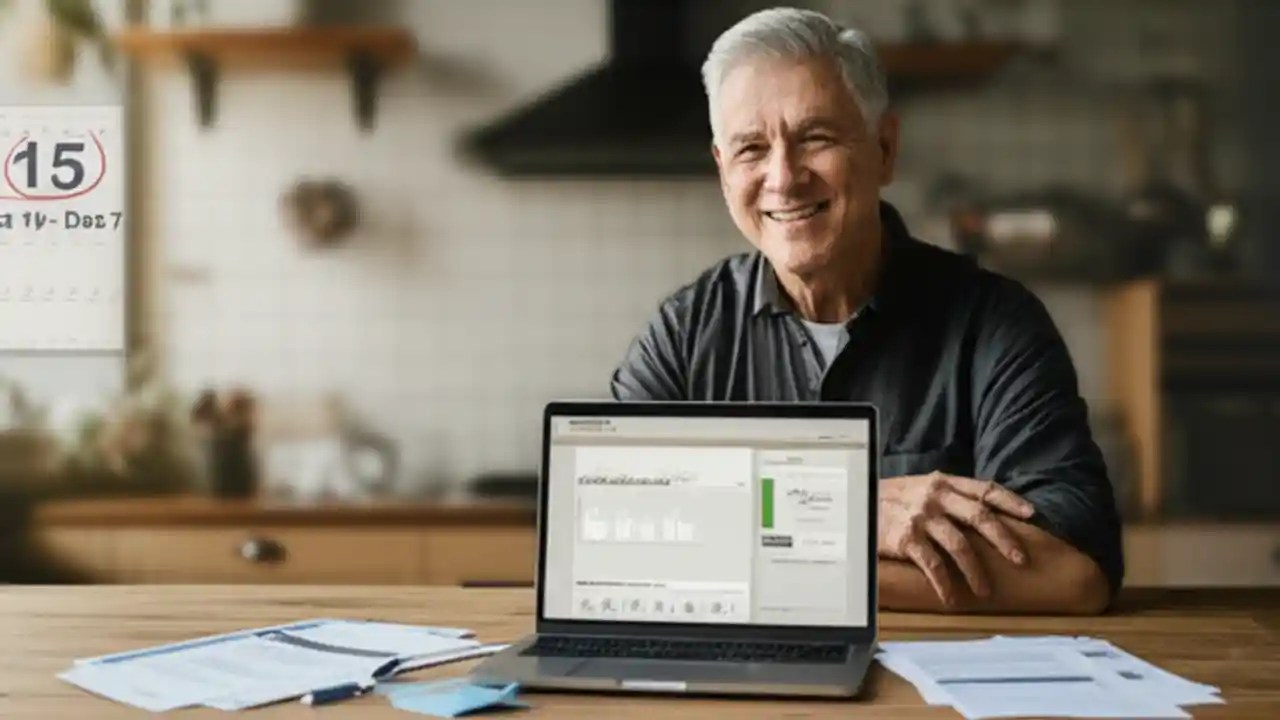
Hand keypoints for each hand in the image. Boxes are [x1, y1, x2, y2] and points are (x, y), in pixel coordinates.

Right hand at [879, 472, 1034, 605]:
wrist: (852, 504)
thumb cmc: (889, 498)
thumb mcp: (919, 487)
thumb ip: (947, 495)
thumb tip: (982, 513)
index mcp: (943, 482)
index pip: (984, 489)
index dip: (1010, 501)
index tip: (1031, 514)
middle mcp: (935, 496)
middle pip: (980, 517)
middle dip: (1004, 540)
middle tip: (1021, 560)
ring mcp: (921, 517)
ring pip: (960, 545)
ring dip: (976, 571)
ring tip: (985, 591)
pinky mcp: (906, 539)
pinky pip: (933, 565)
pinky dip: (945, 584)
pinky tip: (951, 598)